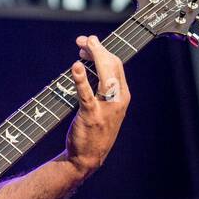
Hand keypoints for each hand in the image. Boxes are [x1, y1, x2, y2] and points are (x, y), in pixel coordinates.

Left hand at [65, 34, 129, 176]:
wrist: (87, 158)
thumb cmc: (94, 130)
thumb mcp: (103, 106)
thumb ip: (100, 87)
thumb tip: (89, 64)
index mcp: (122, 95)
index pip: (117, 65)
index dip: (103, 50)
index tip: (87, 44)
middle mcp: (118, 100)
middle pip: (112, 66)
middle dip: (98, 49)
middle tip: (83, 40)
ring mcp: (107, 108)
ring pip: (105, 75)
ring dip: (94, 57)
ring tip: (83, 45)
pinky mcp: (92, 115)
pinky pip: (87, 94)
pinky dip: (82, 79)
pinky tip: (76, 67)